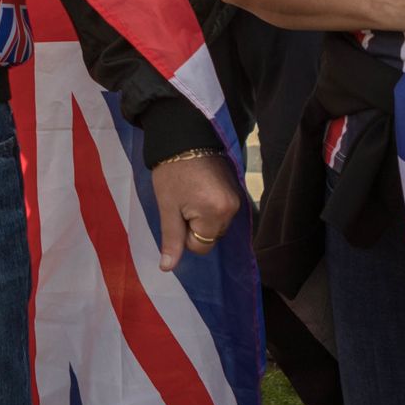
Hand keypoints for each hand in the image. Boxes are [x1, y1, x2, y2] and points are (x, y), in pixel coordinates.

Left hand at [152, 153, 240, 272]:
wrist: (184, 136)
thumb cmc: (171, 172)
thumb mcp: (167, 207)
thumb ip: (171, 239)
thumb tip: (167, 268)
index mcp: (216, 213)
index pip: (201, 245)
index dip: (184, 234)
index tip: (177, 211)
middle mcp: (232, 208)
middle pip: (211, 235)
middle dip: (195, 225)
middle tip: (182, 201)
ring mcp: (237, 197)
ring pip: (217, 223)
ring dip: (203, 215)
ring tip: (191, 192)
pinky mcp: (237, 189)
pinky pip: (223, 210)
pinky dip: (211, 206)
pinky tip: (200, 189)